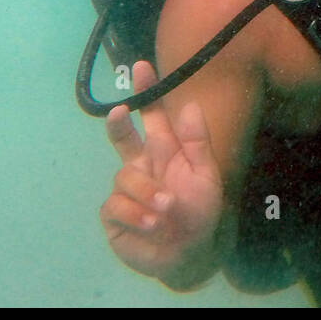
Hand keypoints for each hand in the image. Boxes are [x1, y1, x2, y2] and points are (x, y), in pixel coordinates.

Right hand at [98, 61, 223, 280]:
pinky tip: (152, 224)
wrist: (189, 253)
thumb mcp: (207, 175)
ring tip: (167, 209)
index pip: (153, 115)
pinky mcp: (114, 213)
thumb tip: (189, 105)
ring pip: (124, 176)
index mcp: (166, 150)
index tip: (140, 66)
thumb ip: (197, 142)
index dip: (146, 91)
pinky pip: (115, 204)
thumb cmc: (200, 211)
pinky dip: (135, 214)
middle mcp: (143, 164)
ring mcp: (126, 188)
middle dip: (118, 123)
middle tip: (118, 112)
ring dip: (146, 192)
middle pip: (122, 136)